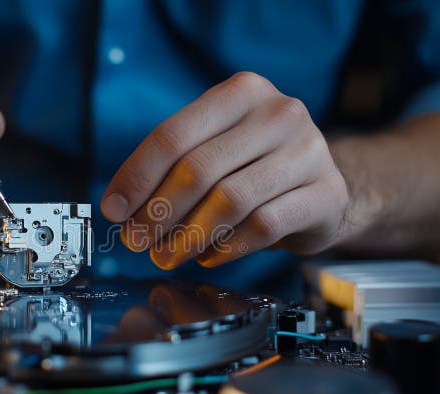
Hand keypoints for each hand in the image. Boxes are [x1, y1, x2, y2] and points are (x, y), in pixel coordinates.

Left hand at [100, 72, 348, 268]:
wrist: (321, 185)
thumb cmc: (253, 166)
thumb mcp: (213, 148)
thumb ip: (170, 167)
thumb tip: (119, 208)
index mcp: (241, 92)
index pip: (174, 135)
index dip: (137, 177)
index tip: (113, 211)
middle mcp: (279, 113)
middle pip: (199, 169)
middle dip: (159, 213)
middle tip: (138, 242)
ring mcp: (309, 151)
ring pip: (230, 200)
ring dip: (189, 236)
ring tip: (167, 255)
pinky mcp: (326, 193)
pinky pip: (264, 226)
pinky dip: (227, 247)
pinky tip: (208, 256)